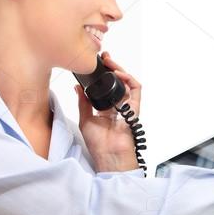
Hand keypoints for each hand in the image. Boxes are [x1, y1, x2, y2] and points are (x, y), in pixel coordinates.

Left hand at [75, 51, 142, 171]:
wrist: (108, 156)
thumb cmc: (99, 145)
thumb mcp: (85, 119)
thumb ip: (83, 102)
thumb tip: (77, 88)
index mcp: (106, 109)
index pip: (106, 86)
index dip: (102, 75)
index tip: (95, 65)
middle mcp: (118, 106)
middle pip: (118, 82)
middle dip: (112, 68)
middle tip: (104, 58)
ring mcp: (127, 107)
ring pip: (127, 83)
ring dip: (120, 70)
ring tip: (110, 62)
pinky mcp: (134, 109)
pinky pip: (136, 90)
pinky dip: (129, 79)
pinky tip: (119, 74)